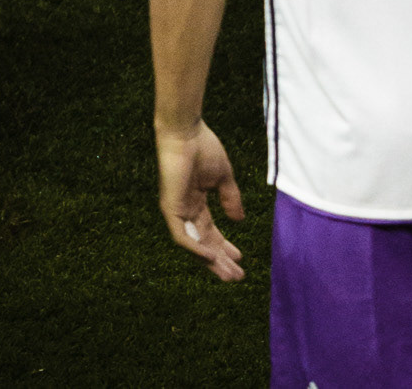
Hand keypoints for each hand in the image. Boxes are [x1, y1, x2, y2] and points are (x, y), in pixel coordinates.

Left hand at [157, 121, 244, 282]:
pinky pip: (182, 237)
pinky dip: (196, 248)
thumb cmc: (203, 148)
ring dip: (211, 262)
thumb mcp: (224, 177)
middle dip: (220, 261)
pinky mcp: (170, 209)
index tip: (240, 259)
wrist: (186, 132)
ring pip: (194, 246)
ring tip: (228, 275)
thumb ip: (231, 198)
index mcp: (196, 203)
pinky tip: (211, 257)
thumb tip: (239, 220)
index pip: (210, 232)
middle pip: (204, 243)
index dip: (225, 246)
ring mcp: (177, 212)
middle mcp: (185, 212)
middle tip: (236, 277)